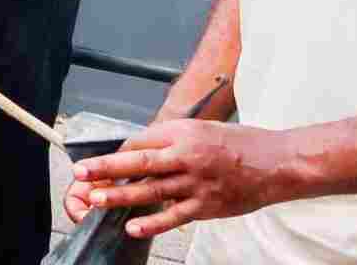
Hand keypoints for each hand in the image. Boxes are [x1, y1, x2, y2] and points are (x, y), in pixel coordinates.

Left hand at [65, 120, 300, 238]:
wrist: (276, 163)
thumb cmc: (236, 142)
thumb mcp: (199, 129)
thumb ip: (169, 139)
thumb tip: (138, 150)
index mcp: (182, 133)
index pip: (139, 142)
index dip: (115, 153)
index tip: (94, 160)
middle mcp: (186, 157)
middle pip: (139, 162)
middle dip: (106, 169)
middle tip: (79, 173)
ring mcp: (196, 184)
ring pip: (151, 190)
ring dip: (121, 196)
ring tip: (95, 200)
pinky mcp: (207, 206)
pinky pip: (175, 217)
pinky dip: (152, 223)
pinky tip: (132, 227)